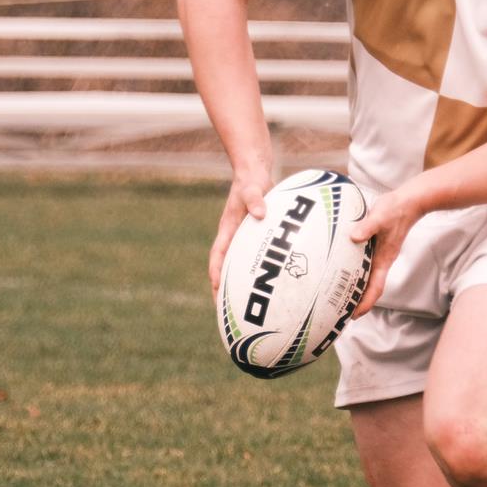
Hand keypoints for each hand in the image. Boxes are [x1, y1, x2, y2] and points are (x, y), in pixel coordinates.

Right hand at [207, 167, 270, 301]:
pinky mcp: (252, 238)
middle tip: (225, 312)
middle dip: (222, 289)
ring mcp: (241, 239)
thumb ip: (255, 199)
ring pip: (237, 267)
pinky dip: (256, 273)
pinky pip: (252, 259)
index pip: (218, 255)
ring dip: (237, 286)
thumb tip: (260, 213)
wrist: (254, 173)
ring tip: (243, 309)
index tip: (216, 287)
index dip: (216, 271)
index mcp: (227, 229)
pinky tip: (270, 286)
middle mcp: (232, 238)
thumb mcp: (252, 188)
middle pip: (224, 268)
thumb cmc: (251, 181)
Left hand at [345, 185, 429, 317]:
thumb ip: (367, 227)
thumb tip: (354, 237)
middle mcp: (382, 260)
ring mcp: (379, 254)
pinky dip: (354, 272)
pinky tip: (342, 269)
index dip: (366, 303)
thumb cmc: (396, 210)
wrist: (409, 201)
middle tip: (338, 311)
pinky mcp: (376, 246)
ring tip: (337, 296)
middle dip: (357, 301)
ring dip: (355, 288)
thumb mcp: (380, 217)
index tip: (354, 315)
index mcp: (384, 259)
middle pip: (369, 288)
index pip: (376, 288)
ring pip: (367, 277)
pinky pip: (364, 265)